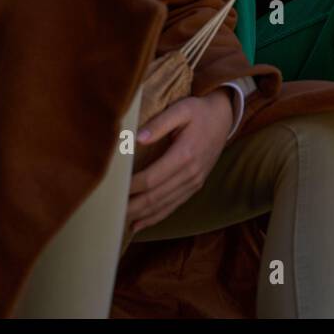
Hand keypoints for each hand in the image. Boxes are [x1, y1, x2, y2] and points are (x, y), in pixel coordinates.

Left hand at [126, 90, 232, 235]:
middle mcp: (191, 173)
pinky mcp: (195, 186)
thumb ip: (160, 123)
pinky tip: (139, 224)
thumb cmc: (199, 111)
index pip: (152, 178)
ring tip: (118, 220)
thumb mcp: (182, 109)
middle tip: (110, 212)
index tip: (113, 189)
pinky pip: (173, 206)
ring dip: (140, 215)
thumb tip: (137, 138)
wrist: (224, 118)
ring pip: (163, 205)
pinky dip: (155, 217)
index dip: (131, 186)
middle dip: (131, 206)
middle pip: (155, 197)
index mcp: (185, 155)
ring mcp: (194, 182)